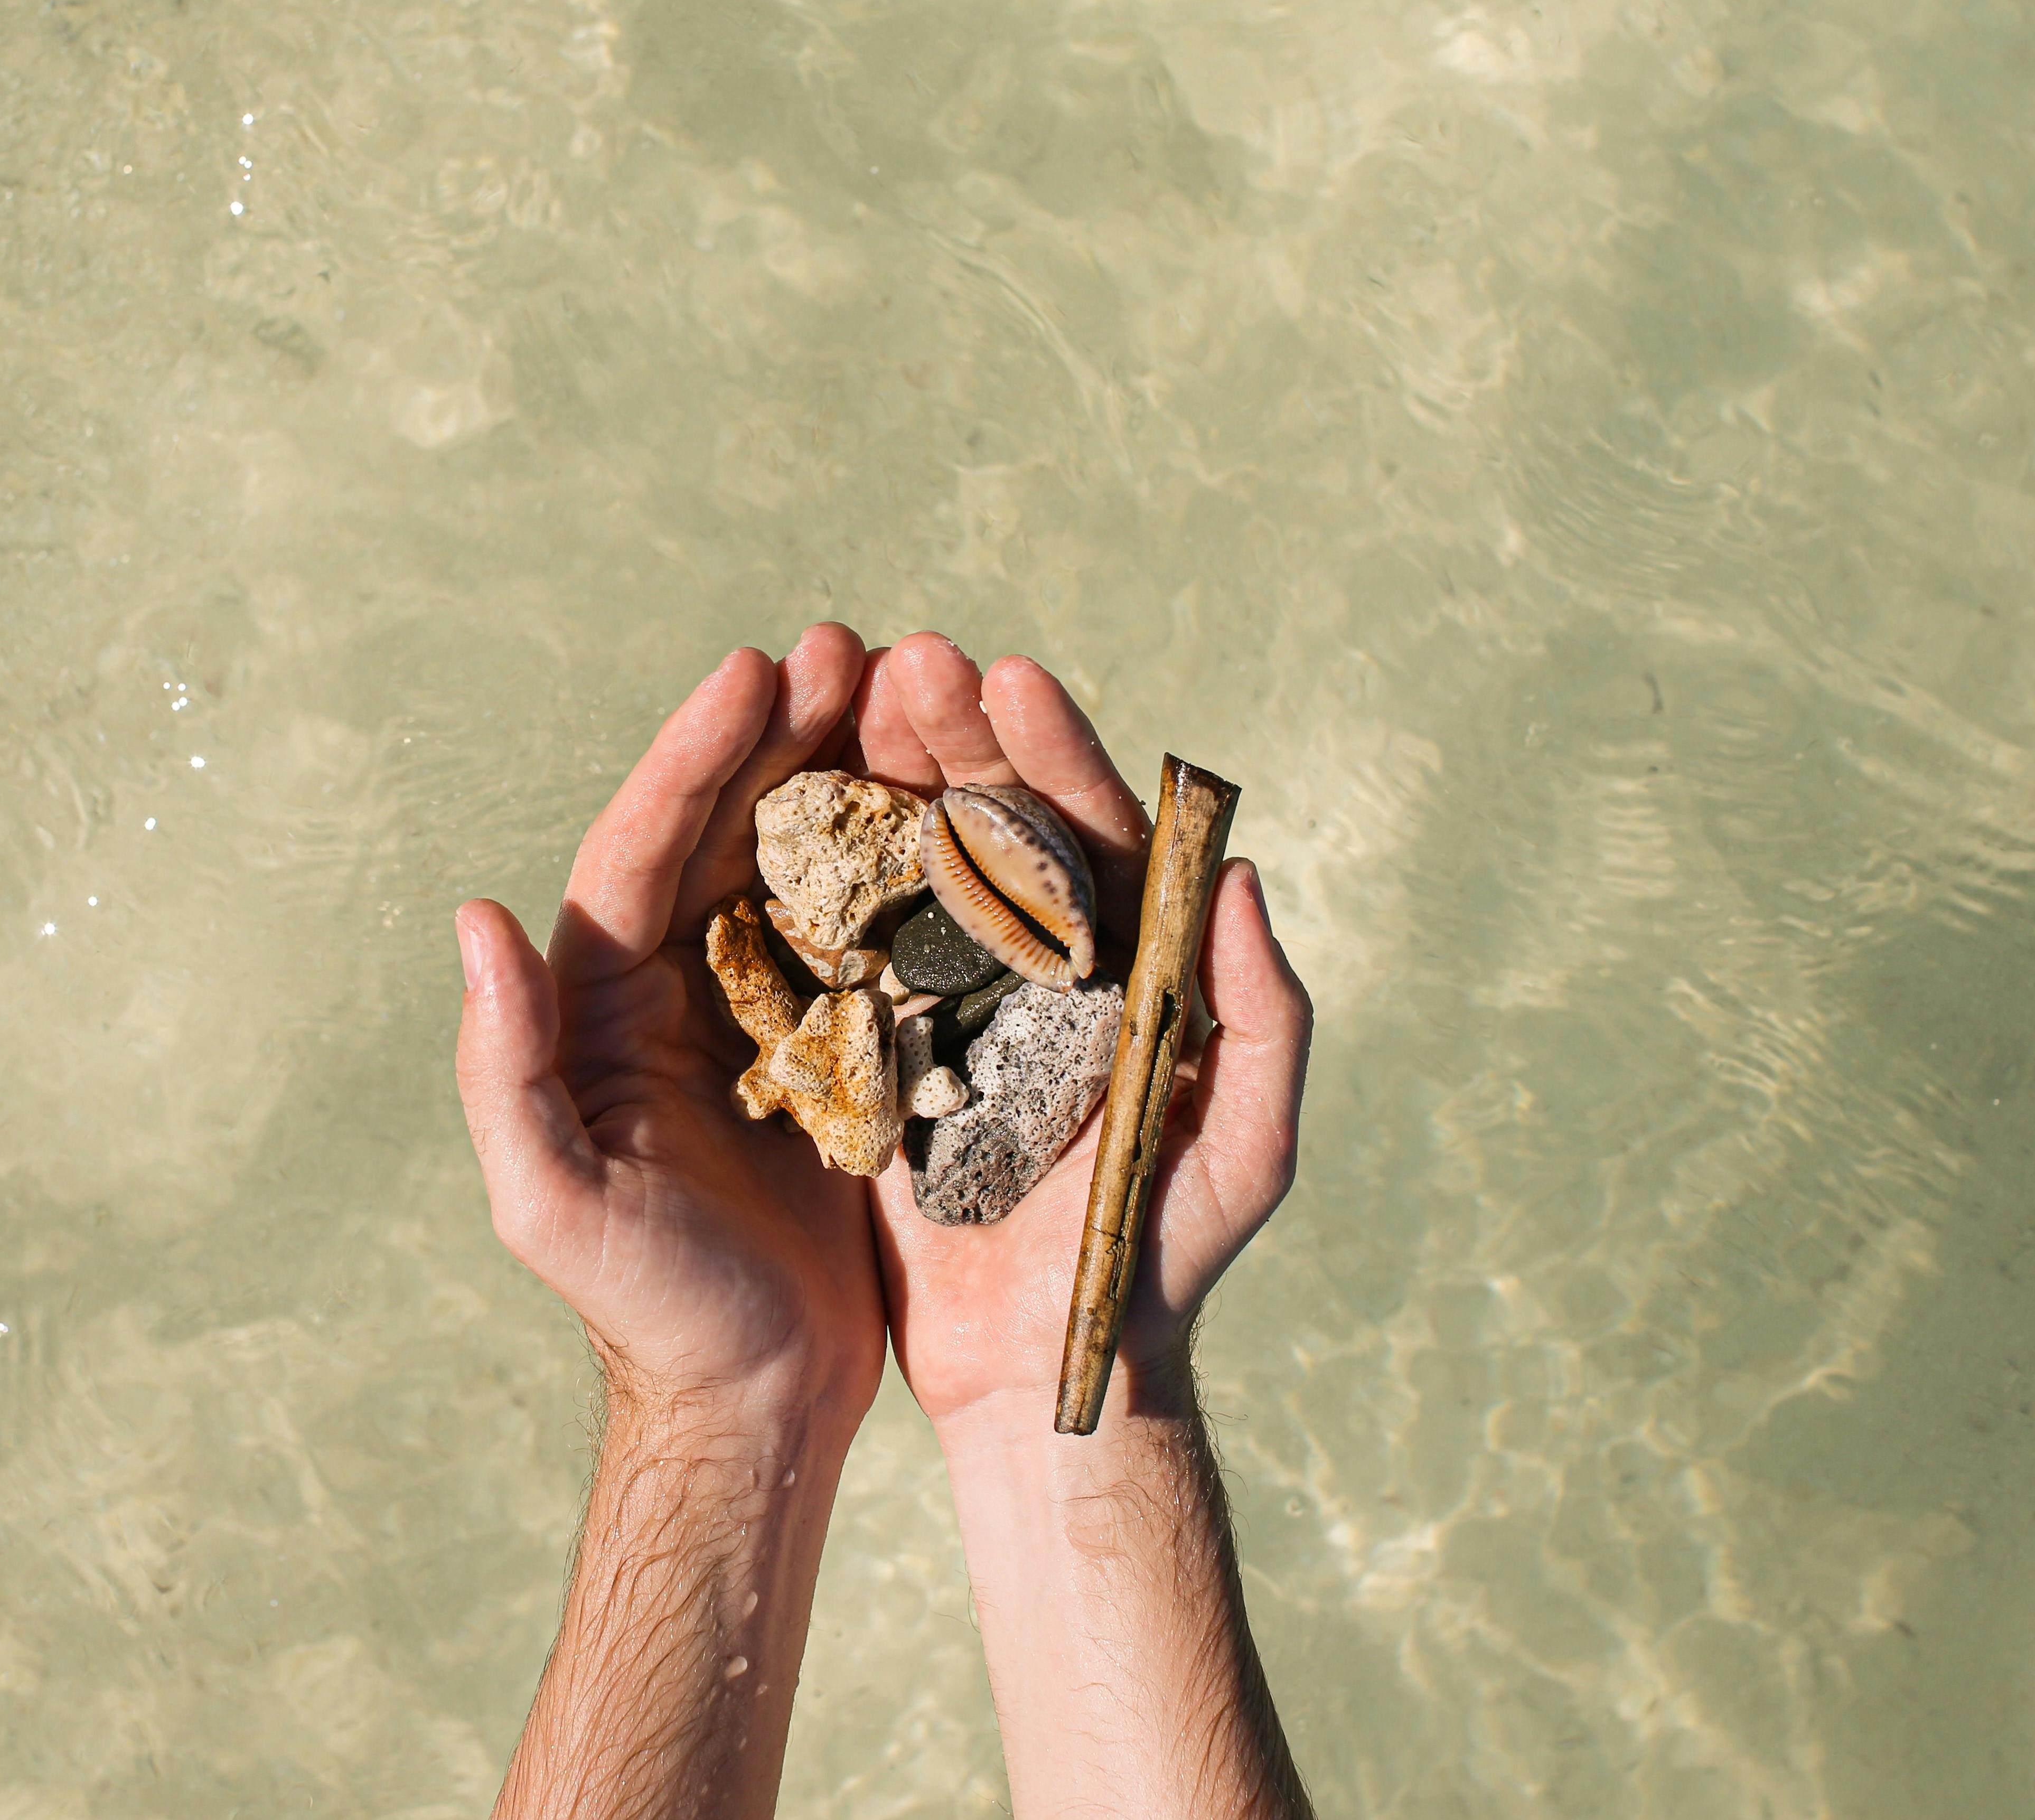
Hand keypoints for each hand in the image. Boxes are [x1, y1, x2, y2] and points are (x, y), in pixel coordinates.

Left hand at [453, 626, 887, 1432]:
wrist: (756, 1394)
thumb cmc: (647, 1308)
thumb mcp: (549, 1200)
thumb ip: (506, 1065)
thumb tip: (475, 921)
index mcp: (600, 1002)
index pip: (641, 848)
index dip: (694, 755)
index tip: (754, 669)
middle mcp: (675, 985)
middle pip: (724, 829)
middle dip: (781, 732)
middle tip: (850, 647)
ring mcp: (762, 1009)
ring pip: (801, 861)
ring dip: (848, 774)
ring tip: (908, 688)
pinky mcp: (841, 1046)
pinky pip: (868, 930)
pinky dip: (905, 862)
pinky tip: (955, 804)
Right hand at [849, 633, 1314, 1426]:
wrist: (1049, 1376)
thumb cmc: (1159, 1265)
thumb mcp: (1243, 1149)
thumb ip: (1263, 1021)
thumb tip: (1242, 878)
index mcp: (1125, 967)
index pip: (1092, 834)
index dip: (1053, 753)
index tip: (1009, 679)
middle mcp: (1038, 964)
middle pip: (993, 823)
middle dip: (951, 734)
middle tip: (901, 658)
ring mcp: (952, 1000)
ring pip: (911, 863)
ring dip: (876, 776)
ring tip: (830, 693)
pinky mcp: (878, 1051)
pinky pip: (843, 947)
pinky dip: (814, 876)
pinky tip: (771, 808)